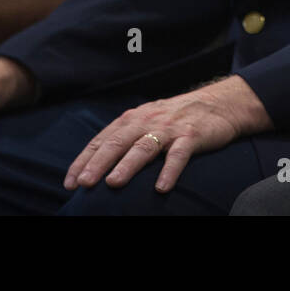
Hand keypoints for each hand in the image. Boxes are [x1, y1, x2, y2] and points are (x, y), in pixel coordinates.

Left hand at [63, 75, 269, 193]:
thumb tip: (97, 165)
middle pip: (118, 142)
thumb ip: (126, 137)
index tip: (70, 182)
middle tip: (84, 183)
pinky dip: (169, 170)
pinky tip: (161, 187)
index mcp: (132, 119)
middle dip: (98, 163)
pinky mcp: (192, 136)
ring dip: (128, 165)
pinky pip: (179, 154)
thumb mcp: (148, 121)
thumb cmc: (177, 118)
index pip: (102, 140)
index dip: (84, 160)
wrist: (219, 103)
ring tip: (113, 183)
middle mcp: (147, 120)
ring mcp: (170, 128)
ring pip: (145, 147)